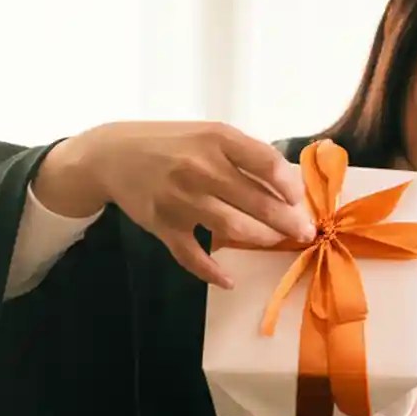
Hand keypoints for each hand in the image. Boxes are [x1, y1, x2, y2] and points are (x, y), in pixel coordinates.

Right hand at [34, 121, 315, 288]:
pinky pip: (193, 256)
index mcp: (216, 139)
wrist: (111, 154)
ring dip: (261, 239)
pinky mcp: (163, 225)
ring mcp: (180, 199)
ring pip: (233, 227)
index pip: (266, 163)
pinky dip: (212, 272)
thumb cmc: (171, 143)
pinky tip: (229, 280)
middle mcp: (200, 168)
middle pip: (256, 200)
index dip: (290, 185)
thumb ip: (243, 154)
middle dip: (287, 221)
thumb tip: (287, 183)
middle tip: (305, 232)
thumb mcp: (208, 134)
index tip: (299, 199)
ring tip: (277, 242)